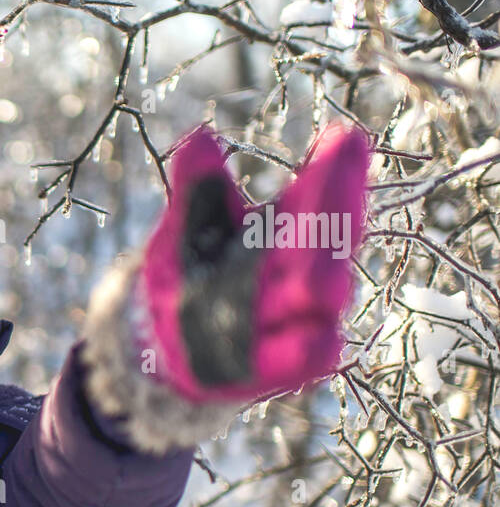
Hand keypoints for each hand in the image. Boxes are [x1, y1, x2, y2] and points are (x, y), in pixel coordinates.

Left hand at [137, 122, 372, 403]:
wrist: (160, 338)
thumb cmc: (190, 268)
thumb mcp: (188, 226)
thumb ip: (198, 189)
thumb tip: (199, 138)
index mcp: (286, 230)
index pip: (318, 195)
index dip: (335, 170)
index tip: (345, 139)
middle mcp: (299, 271)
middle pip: (324, 242)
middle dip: (333, 218)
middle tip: (334, 193)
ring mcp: (291, 320)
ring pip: (318, 300)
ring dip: (322, 283)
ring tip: (326, 276)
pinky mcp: (272, 368)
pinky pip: (299, 362)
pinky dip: (307, 352)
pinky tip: (320, 342)